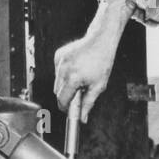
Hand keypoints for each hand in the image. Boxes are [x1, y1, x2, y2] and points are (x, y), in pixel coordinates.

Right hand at [54, 6, 127, 121]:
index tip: (70, 111)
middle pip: (57, 92)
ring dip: (65, 84)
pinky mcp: (58, 55)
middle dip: (66, 95)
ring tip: (79, 78)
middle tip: (79, 93)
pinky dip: (63, 73)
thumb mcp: (98, 86)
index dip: (66, 108)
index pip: (62, 100)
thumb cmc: (102, 62)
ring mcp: (59, 61)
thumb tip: (82, 118)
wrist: (100, 40)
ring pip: (56, 81)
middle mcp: (63, 69)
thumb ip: (88, 104)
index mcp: (72, 79)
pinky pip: (57, 70)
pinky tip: (75, 68)